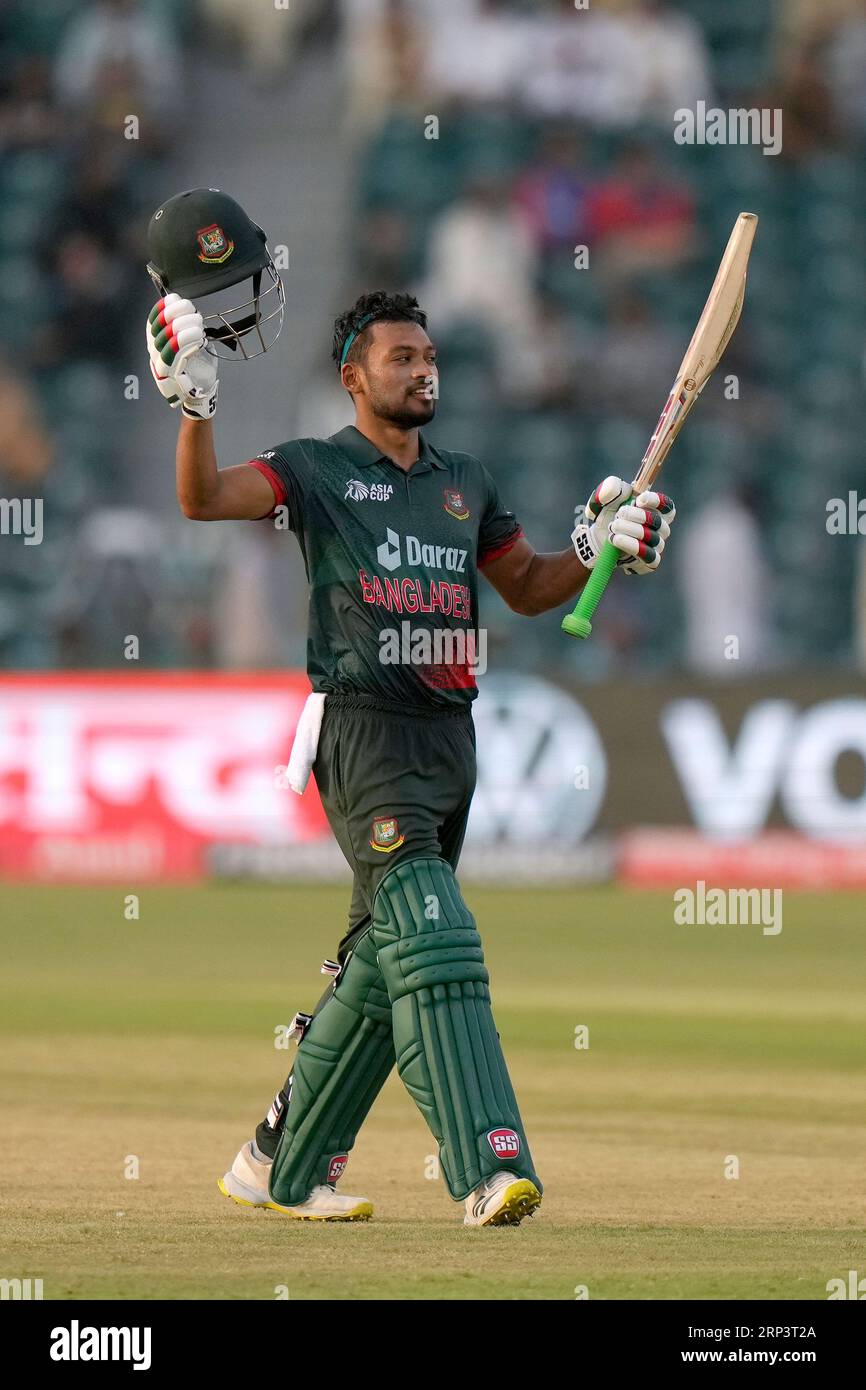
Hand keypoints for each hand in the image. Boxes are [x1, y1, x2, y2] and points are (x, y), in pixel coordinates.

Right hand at [146, 294, 217, 419]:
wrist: (201, 390)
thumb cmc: (196, 363)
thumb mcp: (192, 340)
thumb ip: (187, 324)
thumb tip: (187, 308)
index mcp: (157, 338)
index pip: (154, 317)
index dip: (166, 306)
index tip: (181, 302)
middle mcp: (154, 349)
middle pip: (160, 325)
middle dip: (179, 315)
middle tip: (197, 316)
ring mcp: (159, 361)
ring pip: (165, 338)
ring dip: (184, 328)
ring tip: (199, 327)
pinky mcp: (169, 373)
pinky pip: (174, 354)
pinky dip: (186, 342)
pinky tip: (198, 338)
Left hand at [571, 474, 675, 574]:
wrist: (596, 539)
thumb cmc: (607, 516)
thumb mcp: (604, 498)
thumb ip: (610, 489)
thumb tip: (617, 488)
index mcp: (655, 511)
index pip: (667, 506)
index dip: (656, 501)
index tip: (639, 499)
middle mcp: (660, 529)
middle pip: (657, 522)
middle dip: (636, 517)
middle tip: (617, 517)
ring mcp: (656, 546)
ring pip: (652, 539)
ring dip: (630, 532)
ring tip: (612, 529)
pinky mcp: (649, 562)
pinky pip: (650, 557)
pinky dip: (633, 548)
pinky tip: (617, 541)